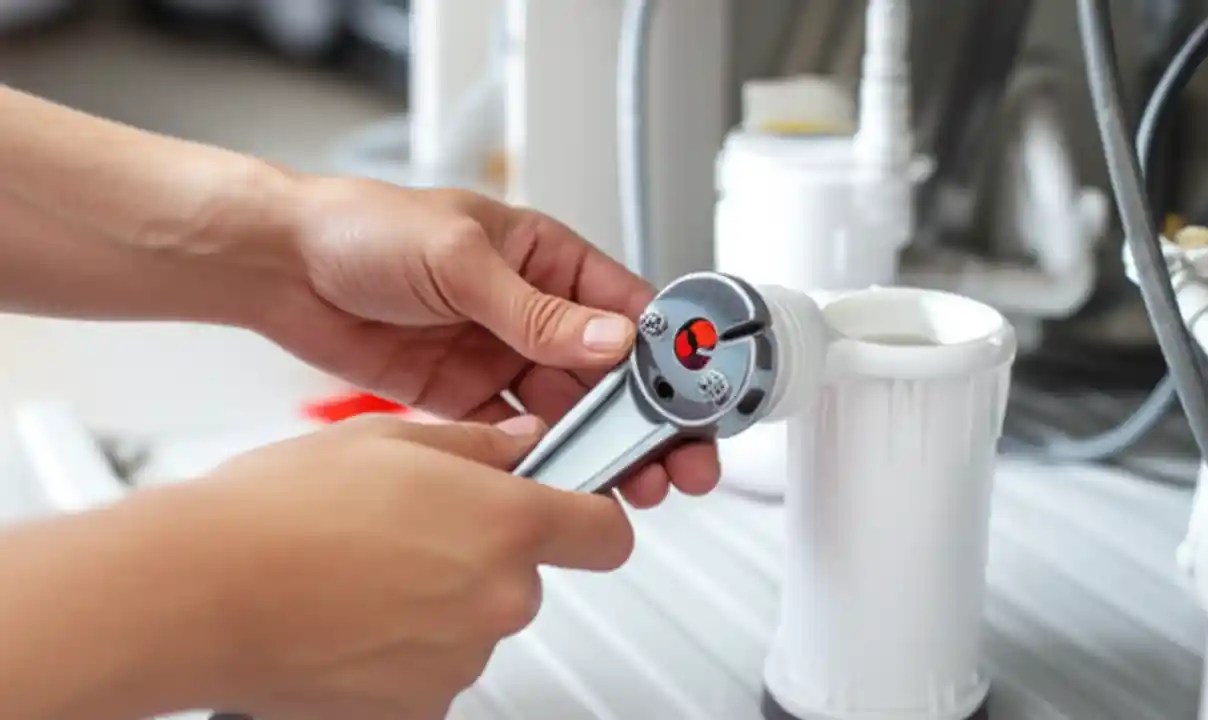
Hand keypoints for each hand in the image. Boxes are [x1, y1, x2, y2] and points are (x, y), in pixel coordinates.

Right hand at [126, 415, 632, 719]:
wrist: (199, 592)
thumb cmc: (279, 511)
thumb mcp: (387, 438)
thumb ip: (475, 446)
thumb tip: (521, 446)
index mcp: (505, 522)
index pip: (607, 532)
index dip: (592, 518)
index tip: (575, 514)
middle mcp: (497, 598)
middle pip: (528, 577)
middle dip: (488, 556)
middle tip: (417, 533)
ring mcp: (460, 660)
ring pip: (476, 624)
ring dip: (441, 602)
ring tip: (367, 573)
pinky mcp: (419, 708)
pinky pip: (435, 672)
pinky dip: (406, 651)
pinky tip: (353, 619)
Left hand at [254, 178, 717, 506]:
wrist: (282, 266)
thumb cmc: (364, 228)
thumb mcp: (460, 259)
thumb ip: (536, 310)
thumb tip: (612, 339)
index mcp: (546, 258)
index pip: (626, 308)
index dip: (667, 353)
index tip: (694, 395)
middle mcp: (532, 310)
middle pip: (609, 371)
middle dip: (648, 417)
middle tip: (680, 462)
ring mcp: (499, 355)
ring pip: (570, 410)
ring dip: (603, 445)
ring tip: (634, 482)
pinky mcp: (464, 396)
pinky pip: (514, 434)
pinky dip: (540, 459)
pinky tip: (563, 479)